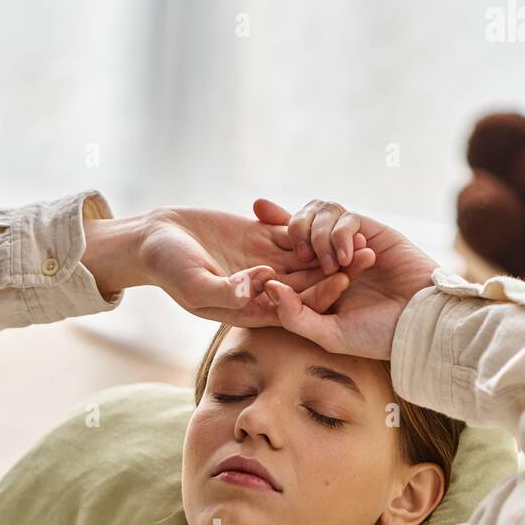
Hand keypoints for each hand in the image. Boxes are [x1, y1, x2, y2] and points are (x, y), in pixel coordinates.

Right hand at [82, 204, 374, 325]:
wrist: (157, 239)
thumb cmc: (169, 268)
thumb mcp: (193, 283)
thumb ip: (224, 291)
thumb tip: (253, 288)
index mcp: (251, 310)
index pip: (294, 308)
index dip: (318, 297)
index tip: (342, 282)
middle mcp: (264, 290)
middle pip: (309, 285)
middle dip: (338, 273)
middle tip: (367, 258)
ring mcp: (266, 264)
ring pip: (307, 259)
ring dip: (333, 249)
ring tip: (361, 233)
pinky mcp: (264, 239)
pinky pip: (294, 234)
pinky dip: (314, 226)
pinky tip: (337, 214)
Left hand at [254, 199, 438, 358]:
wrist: (422, 323)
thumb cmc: (377, 337)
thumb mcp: (330, 335)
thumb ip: (295, 316)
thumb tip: (269, 287)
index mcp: (314, 282)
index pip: (284, 250)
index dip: (269, 228)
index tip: (256, 209)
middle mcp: (328, 259)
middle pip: (299, 223)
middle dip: (293, 228)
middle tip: (300, 252)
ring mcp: (349, 244)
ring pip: (320, 213)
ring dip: (319, 234)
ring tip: (333, 263)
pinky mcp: (371, 233)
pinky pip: (346, 217)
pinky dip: (342, 232)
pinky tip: (351, 256)